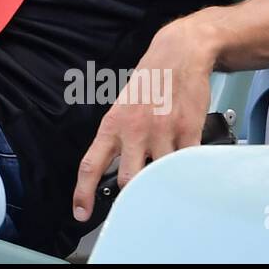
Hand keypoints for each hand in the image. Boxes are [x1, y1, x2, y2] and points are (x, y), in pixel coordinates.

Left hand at [71, 19, 214, 221]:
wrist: (177, 56)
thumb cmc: (149, 83)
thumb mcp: (122, 107)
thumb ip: (118, 137)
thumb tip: (114, 169)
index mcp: (112, 124)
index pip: (90, 164)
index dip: (83, 192)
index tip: (80, 213)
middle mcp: (134, 130)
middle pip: (128, 179)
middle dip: (133, 190)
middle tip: (140, 188)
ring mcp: (162, 131)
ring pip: (159, 175)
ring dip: (163, 177)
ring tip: (167, 165)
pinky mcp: (188, 131)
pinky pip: (186, 164)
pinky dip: (186, 168)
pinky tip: (186, 161)